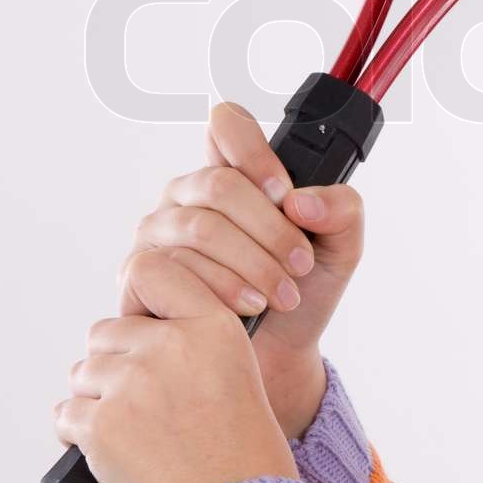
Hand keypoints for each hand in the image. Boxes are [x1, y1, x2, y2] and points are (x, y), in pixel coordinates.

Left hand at [55, 247, 299, 482]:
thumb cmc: (238, 444)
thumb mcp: (235, 367)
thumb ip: (192, 336)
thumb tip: (134, 323)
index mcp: (213, 325)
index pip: (150, 270)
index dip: (137, 295)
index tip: (143, 319)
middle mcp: (172, 344)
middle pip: (107, 331)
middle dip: (115, 361)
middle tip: (143, 398)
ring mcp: (133, 383)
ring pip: (83, 373)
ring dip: (97, 398)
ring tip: (133, 428)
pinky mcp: (102, 423)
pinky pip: (66, 414)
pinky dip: (81, 433)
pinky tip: (113, 449)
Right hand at [121, 101, 367, 437]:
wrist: (278, 356)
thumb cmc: (303, 291)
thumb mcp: (342, 248)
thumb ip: (342, 210)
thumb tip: (301, 201)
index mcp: (232, 172)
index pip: (227, 126)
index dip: (255, 152)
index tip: (287, 194)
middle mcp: (187, 196)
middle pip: (220, 185)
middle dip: (271, 229)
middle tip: (302, 264)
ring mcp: (158, 233)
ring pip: (199, 228)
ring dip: (252, 265)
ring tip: (284, 294)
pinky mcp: (140, 275)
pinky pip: (170, 269)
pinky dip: (219, 291)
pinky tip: (246, 310)